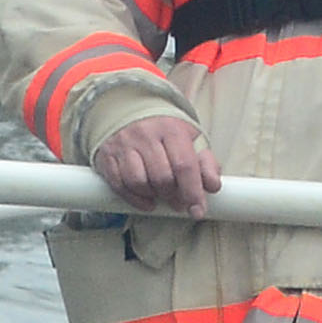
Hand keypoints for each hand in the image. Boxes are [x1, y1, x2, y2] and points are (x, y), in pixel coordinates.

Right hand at [92, 104, 217, 220]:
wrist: (130, 112)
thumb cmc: (164, 132)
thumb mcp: (190, 140)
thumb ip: (205, 162)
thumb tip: (213, 185)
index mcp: (171, 129)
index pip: (184, 165)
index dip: (193, 192)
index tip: (197, 210)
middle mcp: (146, 135)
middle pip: (162, 177)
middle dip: (173, 196)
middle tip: (179, 202)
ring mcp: (124, 146)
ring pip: (139, 182)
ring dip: (153, 197)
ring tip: (160, 196)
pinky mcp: (108, 157)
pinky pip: (120, 185)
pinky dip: (134, 199)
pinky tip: (145, 200)